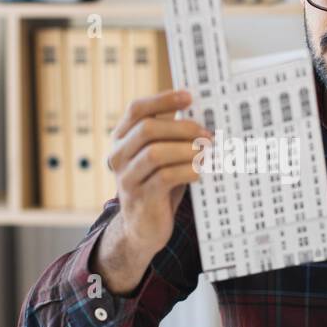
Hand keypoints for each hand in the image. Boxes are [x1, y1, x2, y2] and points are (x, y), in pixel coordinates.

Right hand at [94, 89, 211, 293]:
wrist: (142, 229)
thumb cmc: (157, 185)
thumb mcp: (161, 157)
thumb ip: (171, 137)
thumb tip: (201, 114)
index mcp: (121, 139)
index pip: (136, 109)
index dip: (163, 100)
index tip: (189, 97)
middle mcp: (118, 156)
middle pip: (147, 129)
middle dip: (182, 128)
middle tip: (207, 134)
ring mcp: (126, 178)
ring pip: (155, 153)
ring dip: (186, 150)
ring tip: (206, 153)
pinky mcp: (140, 198)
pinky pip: (164, 177)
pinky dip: (187, 171)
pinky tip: (199, 172)